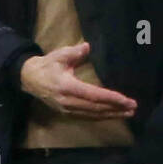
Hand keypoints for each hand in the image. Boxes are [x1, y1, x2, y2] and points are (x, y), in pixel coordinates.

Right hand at [19, 43, 136, 118]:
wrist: (29, 79)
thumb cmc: (47, 65)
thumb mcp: (59, 55)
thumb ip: (75, 52)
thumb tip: (88, 47)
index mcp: (67, 87)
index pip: (94, 95)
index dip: (111, 98)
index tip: (126, 100)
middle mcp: (68, 102)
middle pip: (96, 108)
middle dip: (116, 108)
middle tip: (133, 107)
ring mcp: (68, 110)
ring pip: (93, 115)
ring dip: (112, 115)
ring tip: (128, 113)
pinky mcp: (67, 113)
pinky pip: (88, 117)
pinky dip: (102, 117)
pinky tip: (113, 115)